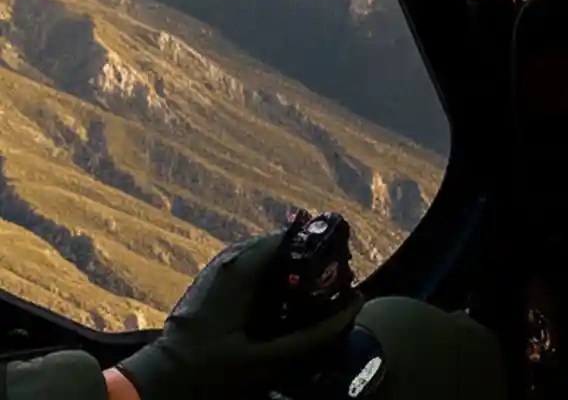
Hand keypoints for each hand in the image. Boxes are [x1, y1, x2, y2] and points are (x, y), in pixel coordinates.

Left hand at [116, 232, 362, 398]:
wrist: (164, 378)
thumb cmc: (212, 370)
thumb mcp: (269, 358)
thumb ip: (314, 334)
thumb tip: (354, 307)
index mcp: (240, 269)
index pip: (290, 237)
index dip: (318, 247)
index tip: (340, 268)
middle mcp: (228, 259)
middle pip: (281, 244)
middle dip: (307, 259)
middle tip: (331, 284)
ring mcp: (218, 267)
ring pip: (267, 254)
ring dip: (290, 268)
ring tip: (312, 293)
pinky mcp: (214, 279)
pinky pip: (252, 267)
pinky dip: (273, 277)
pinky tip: (284, 302)